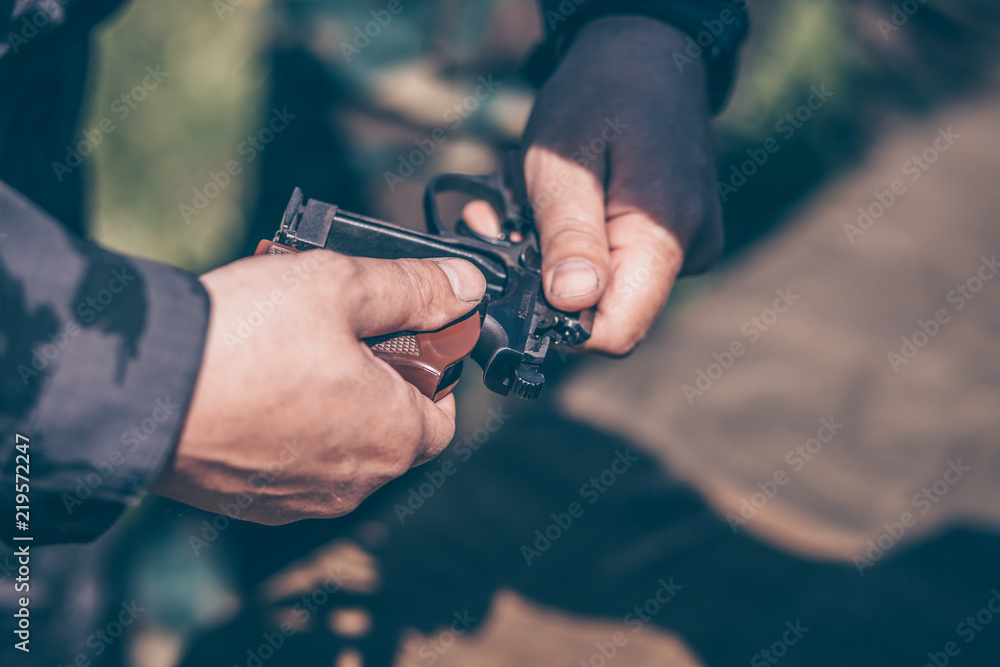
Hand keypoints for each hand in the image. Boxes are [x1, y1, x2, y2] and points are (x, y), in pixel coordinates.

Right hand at [151, 251, 485, 524]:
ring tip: (287, 346)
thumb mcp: (343, 286)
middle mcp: (355, 483)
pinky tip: (253, 382)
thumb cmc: (248, 339)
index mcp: (394, 437)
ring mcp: (300, 499)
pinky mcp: (250, 502)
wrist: (142, 391)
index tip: (402, 334)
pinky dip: (284, 426)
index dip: (431, 369)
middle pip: (390, 428)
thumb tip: (466, 287)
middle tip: (336, 328)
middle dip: (375, 377)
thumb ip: (414, 288)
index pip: (445, 414)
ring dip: (328, 399)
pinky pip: (288, 461)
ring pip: (337, 443)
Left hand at [519, 15, 721, 354]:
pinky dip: (573, 244)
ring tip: (524, 205)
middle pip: (605, 312)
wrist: (645, 55)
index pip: (618, 330)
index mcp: (666, 235)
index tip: (513, 286)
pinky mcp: (671, 239)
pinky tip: (555, 207)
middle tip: (500, 227)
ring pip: (604, 290)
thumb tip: (569, 304)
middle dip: (544, 285)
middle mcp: (689, 252)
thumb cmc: (601, 96)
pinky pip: (616, 265)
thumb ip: (570, 236)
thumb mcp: (564, 163)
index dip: (559, 327)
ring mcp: (686, 247)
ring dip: (551, 259)